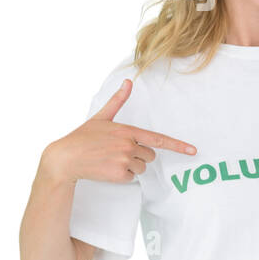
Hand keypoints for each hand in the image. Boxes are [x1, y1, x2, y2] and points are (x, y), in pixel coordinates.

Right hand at [42, 79, 195, 184]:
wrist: (65, 158)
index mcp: (127, 131)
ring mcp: (124, 160)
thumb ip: (118, 101)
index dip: (178, 146)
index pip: (158, 139)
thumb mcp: (101, 117)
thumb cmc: (83, 137)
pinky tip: (108, 168)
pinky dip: (122, 175)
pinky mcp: (118, 174)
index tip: (193, 150)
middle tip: (117, 152)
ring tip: (111, 160)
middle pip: (150, 156)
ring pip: (142, 168)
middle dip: (138, 155)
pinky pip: (131, 177)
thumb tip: (128, 81)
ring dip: (131, 166)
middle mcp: (128, 145)